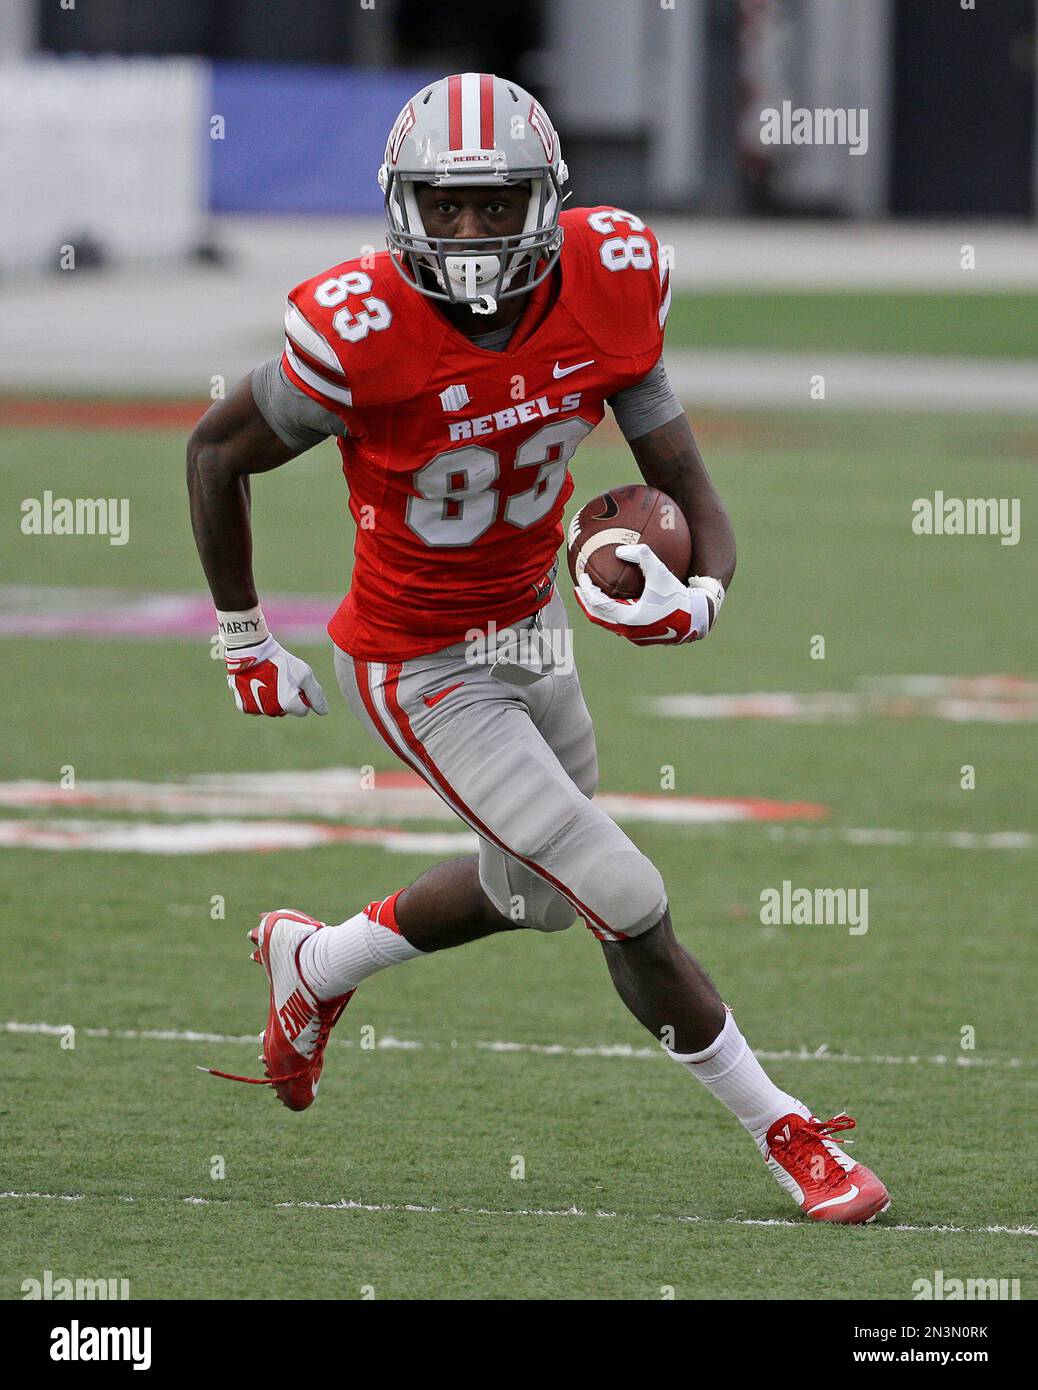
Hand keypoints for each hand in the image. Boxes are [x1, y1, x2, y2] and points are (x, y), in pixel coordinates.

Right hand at [224, 634, 328, 716]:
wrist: (252, 651)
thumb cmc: (281, 662)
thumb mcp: (304, 674)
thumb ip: (316, 695)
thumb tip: (324, 712)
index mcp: (288, 704)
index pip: (303, 711)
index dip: (302, 696)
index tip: (295, 683)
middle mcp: (272, 711)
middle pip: (286, 711)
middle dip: (287, 699)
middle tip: (281, 680)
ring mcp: (256, 709)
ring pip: (271, 709)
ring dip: (272, 699)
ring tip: (268, 680)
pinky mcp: (243, 706)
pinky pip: (255, 707)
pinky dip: (257, 699)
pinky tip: (256, 684)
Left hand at [573, 543, 722, 645]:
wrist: (697, 619)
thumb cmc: (678, 596)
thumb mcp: (661, 572)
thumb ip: (642, 556)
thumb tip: (621, 549)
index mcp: (627, 618)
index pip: (597, 604)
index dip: (586, 590)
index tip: (581, 577)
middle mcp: (627, 631)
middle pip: (597, 617)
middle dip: (585, 602)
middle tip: (579, 588)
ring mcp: (635, 636)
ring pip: (609, 622)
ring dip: (599, 608)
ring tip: (595, 594)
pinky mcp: (643, 636)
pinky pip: (622, 623)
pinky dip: (613, 611)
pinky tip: (620, 599)